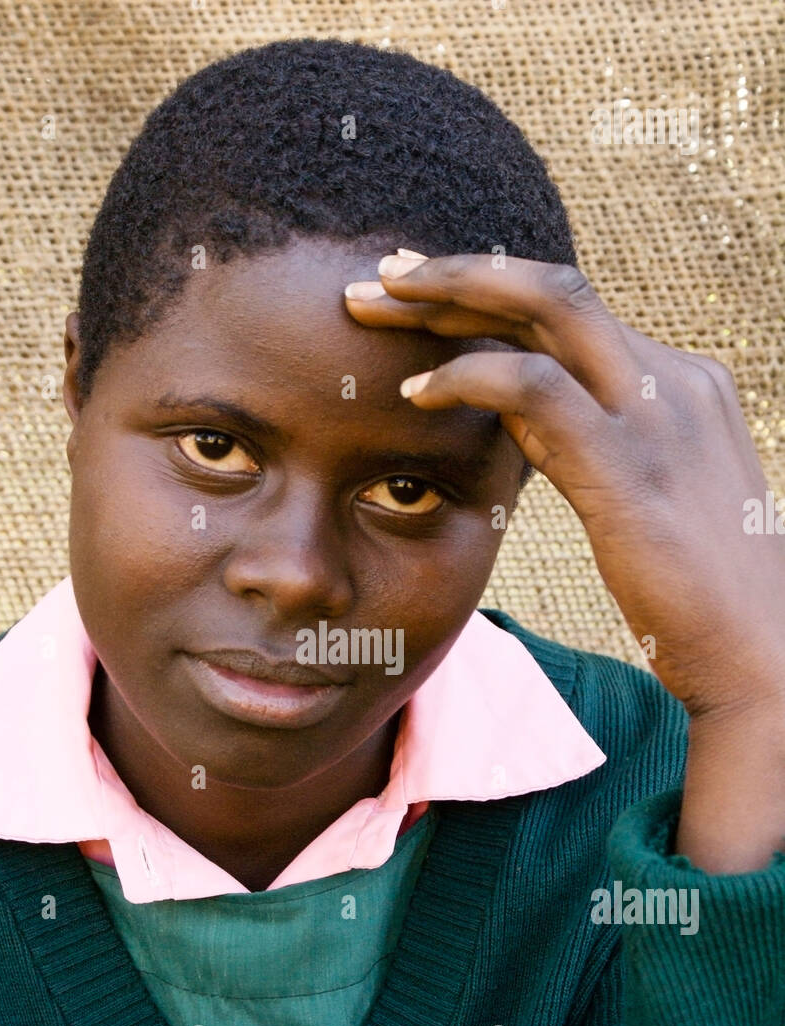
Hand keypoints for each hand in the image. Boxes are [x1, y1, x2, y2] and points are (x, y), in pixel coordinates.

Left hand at [344, 251, 784, 725]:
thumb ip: (582, 443)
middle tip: (382, 276)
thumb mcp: (635, 496)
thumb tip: (516, 416)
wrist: (761, 653)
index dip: (492, 294)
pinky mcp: (629, 464)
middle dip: (460, 274)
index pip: (572, 313)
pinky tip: (415, 392)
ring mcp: (655, 414)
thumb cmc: (695, 592)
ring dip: (452, 298)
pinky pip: (534, 388)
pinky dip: (465, 376)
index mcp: (677, 383)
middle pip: (554, 289)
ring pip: (548, 306)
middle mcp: (672, 379)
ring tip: (378, 305)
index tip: (423, 292)